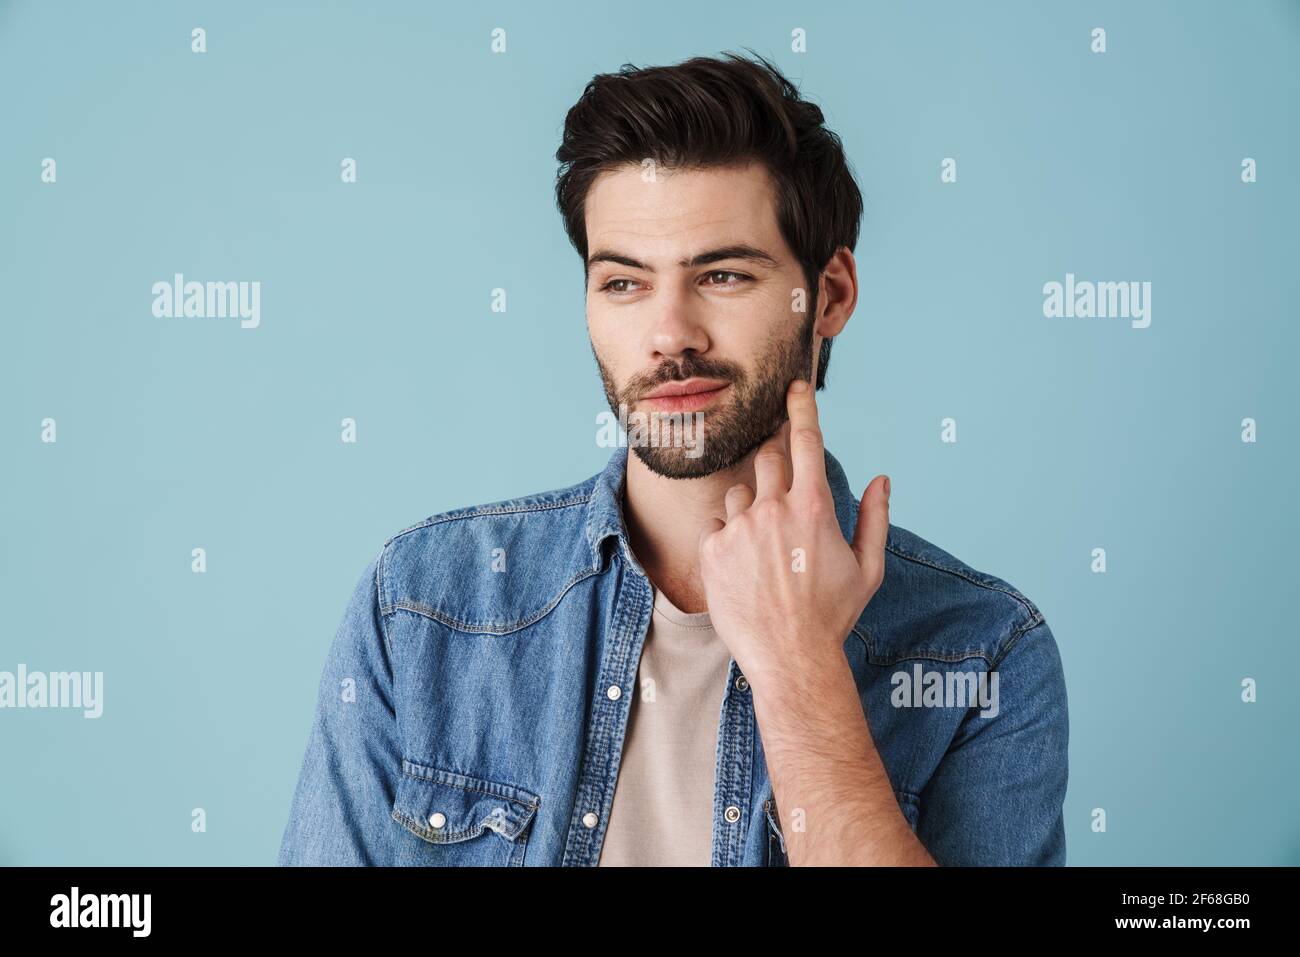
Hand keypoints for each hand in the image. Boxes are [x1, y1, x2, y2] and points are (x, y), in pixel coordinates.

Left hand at [697, 379, 889, 687]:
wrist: (790, 658)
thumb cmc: (832, 615)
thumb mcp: (867, 569)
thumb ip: (874, 518)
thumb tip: (881, 480)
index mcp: (813, 506)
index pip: (806, 439)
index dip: (800, 406)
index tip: (794, 385)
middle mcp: (773, 509)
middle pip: (766, 458)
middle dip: (776, 469)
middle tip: (784, 505)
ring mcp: (738, 528)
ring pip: (738, 492)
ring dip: (751, 508)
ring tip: (766, 552)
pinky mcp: (711, 550)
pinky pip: (716, 524)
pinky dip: (728, 536)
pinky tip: (744, 566)